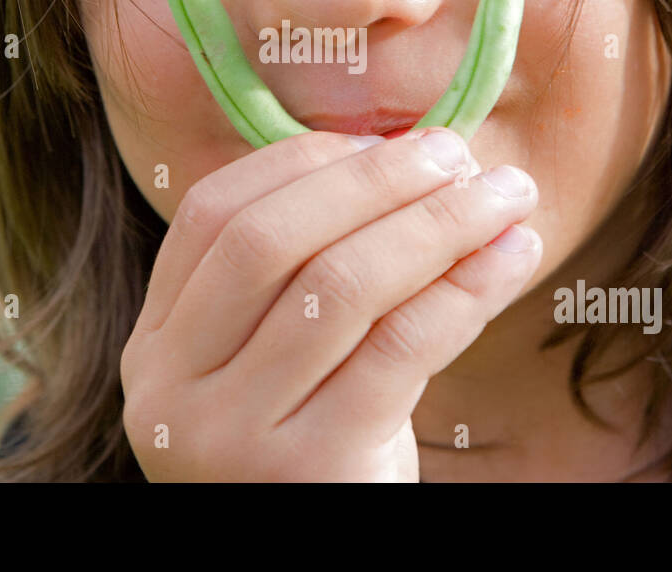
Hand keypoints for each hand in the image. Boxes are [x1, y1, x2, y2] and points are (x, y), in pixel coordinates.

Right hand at [120, 127, 541, 480]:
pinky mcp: (306, 469)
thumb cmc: (322, 447)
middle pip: (270, 240)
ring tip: (505, 195)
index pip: (211, 214)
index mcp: (158, 344)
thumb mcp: (286, 362)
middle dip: (374, 181)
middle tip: (455, 153)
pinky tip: (513, 257)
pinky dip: (465, 289)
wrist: (321, 555)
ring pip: (341, 286)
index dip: (302, 163)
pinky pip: (398, 349)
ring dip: (437, 224)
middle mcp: (172, 387)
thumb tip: (414, 155)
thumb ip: (313, 271)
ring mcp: (230, 434)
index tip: (386, 140)